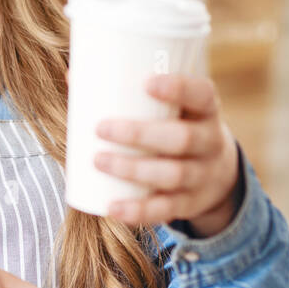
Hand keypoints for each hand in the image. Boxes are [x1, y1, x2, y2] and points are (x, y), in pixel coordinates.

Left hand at [92, 72, 242, 236]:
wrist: (216, 173)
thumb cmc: (176, 127)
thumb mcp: (170, 109)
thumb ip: (129, 93)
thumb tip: (72, 76)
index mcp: (205, 110)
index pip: (202, 95)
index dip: (179, 88)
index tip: (146, 82)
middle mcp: (210, 143)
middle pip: (183, 138)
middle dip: (140, 134)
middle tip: (101, 128)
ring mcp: (202, 176)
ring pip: (173, 175)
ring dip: (133, 169)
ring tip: (98, 160)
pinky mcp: (189, 204)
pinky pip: (166, 210)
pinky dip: (138, 211)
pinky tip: (113, 207)